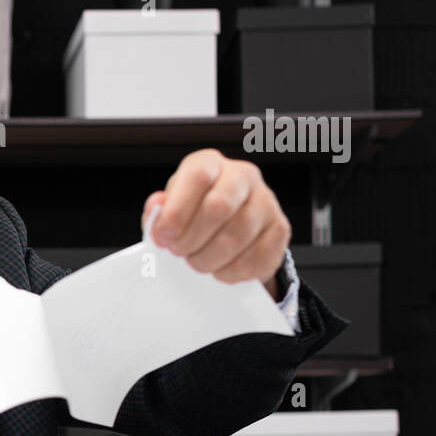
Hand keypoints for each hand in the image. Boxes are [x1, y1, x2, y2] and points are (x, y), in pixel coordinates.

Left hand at [142, 148, 289, 299]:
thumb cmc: (193, 212)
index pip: (198, 177)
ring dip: (209, 258)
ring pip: (238, 235)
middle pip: (219, 207)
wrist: (227, 225)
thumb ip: (158, 210)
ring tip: (196, 262)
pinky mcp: (279, 229)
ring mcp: (266, 201)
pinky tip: (219, 269)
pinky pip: (257, 257)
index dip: (177, 211)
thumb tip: (156, 208)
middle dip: (192, 238)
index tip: (163, 237)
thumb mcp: (169, 207)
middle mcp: (242, 176)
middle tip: (178, 252)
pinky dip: (232, 271)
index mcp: (210, 164)